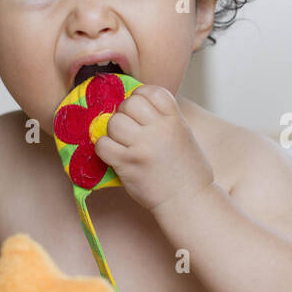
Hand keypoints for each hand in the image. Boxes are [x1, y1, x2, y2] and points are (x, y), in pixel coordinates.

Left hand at [93, 85, 213, 212]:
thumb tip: (136, 104)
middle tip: (131, 130)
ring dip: (114, 132)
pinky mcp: (128, 164)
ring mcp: (142, 146)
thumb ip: (164, 119)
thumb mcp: (184, 135)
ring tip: (123, 144)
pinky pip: (103, 144)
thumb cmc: (188, 170)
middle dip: (126, 114)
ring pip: (114, 122)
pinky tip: (115, 155)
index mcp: (175, 120)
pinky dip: (104, 148)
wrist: (188, 200)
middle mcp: (159, 129)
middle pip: (129, 103)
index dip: (141, 97)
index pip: (151, 91)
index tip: (141, 110)